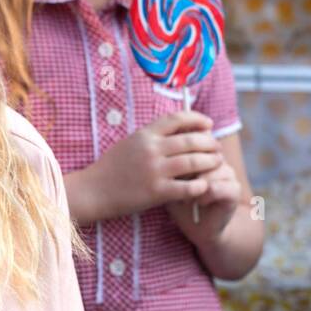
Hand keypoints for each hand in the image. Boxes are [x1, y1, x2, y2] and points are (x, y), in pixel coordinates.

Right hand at [86, 111, 222, 219]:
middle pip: (191, 140)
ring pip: (194, 161)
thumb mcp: (128, 144)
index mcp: (144, 135)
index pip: (177, 119)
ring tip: (217, 163)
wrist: (92, 191)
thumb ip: (151, 137)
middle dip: (210, 143)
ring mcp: (154, 171)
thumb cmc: (110, 168)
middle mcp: (151, 150)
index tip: (208, 124)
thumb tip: (176, 128)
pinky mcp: (156, 192)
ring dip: (210, 162)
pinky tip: (206, 186)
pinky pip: (187, 187)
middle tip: (217, 148)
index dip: (197, 119)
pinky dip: (200, 185)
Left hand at [167, 156, 240, 243]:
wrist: (197, 225)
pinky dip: (203, 197)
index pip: (190, 144)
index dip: (178, 159)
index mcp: (200, 151)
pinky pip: (215, 188)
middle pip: (199, 155)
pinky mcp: (234, 188)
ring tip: (187, 199)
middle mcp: (216, 158)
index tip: (170, 175)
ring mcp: (227, 172)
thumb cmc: (178, 201)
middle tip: (178, 188)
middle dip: (185, 173)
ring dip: (193, 187)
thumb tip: (168, 156)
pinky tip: (200, 203)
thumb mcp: (169, 181)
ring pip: (207, 171)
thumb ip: (170, 166)